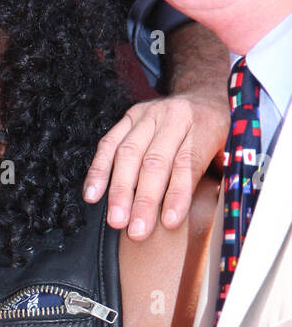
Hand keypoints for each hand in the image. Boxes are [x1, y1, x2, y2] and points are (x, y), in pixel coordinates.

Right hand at [83, 93, 227, 239]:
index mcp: (204, 124)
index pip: (187, 163)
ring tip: (116, 219)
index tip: (168, 222)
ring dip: (118, 191)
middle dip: (143, 200)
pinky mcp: (129, 117)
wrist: (204, 96)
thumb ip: (224, 174)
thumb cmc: (218, 132)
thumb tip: (216, 211)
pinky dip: (98, 171)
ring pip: (128, 154)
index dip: (177, 195)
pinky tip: (93, 194)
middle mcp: (174, 116)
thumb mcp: (233, 149)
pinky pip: (108, 144)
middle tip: (136, 230)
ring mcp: (148, 114)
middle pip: (154, 162)